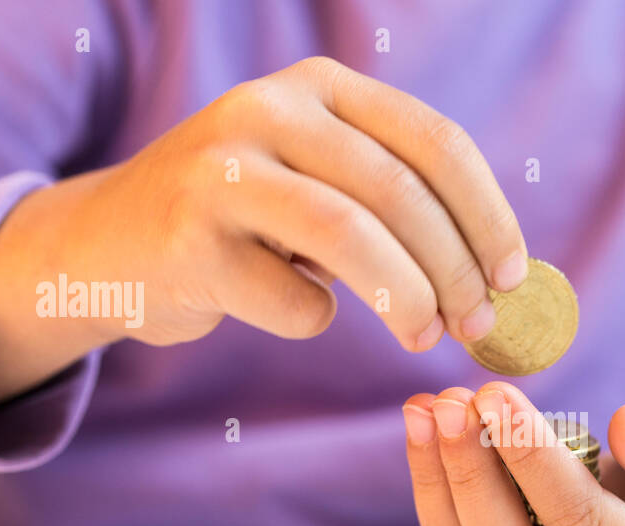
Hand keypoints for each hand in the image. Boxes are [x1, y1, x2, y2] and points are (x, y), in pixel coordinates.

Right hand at [0, 56, 525, 410]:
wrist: (109, 247)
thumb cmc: (246, 228)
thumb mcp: (321, 185)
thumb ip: (396, 206)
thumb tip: (499, 279)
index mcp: (319, 88)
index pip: (434, 142)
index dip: (488, 215)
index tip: (514, 277)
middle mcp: (268, 110)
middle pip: (400, 192)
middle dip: (455, 269)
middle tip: (477, 326)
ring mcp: (221, 169)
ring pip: (349, 235)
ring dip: (407, 298)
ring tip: (427, 338)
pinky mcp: (188, 239)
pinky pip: (292, 300)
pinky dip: (314, 320)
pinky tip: (296, 310)